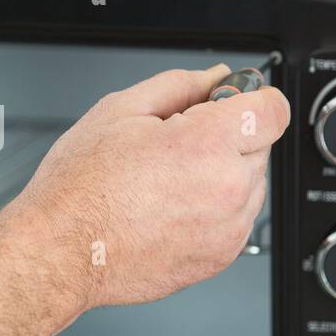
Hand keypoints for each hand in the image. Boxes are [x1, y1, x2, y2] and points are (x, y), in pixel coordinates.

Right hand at [13, 65, 289, 311]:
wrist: (62, 252)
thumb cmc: (79, 190)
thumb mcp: (119, 111)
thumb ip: (179, 86)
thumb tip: (213, 78)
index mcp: (206, 145)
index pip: (272, 108)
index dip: (252, 97)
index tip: (233, 100)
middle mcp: (228, 189)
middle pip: (260, 144)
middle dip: (227, 136)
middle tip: (175, 145)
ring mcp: (228, 228)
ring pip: (250, 183)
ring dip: (222, 174)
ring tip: (167, 181)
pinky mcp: (221, 256)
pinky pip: (236, 219)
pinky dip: (214, 210)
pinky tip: (170, 207)